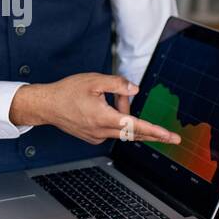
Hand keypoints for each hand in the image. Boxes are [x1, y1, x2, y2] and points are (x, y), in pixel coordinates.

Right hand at [9, 73, 181, 145]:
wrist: (47, 105)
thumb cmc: (67, 92)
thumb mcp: (94, 80)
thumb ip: (117, 84)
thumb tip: (135, 90)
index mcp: (103, 117)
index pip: (136, 125)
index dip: (156, 131)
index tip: (170, 137)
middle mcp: (101, 131)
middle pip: (134, 132)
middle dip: (151, 131)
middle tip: (171, 137)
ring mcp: (97, 136)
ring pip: (122, 129)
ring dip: (124, 115)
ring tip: (109, 97)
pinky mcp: (93, 137)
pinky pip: (112, 130)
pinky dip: (115, 120)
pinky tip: (102, 107)